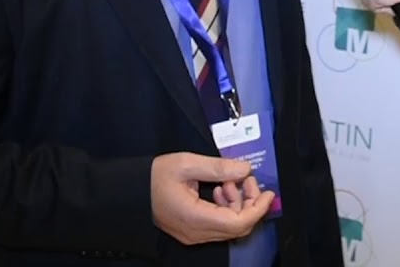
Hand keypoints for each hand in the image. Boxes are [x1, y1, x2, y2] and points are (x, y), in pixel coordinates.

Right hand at [151, 152, 273, 244]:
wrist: (131, 192)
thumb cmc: (154, 177)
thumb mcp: (185, 164)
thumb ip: (218, 167)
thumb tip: (245, 169)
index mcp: (195, 218)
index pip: (238, 223)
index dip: (257, 209)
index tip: (268, 192)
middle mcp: (197, 232)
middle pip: (237, 227)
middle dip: (249, 203)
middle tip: (245, 179)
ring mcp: (194, 235)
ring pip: (229, 227)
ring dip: (237, 204)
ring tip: (227, 181)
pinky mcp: (192, 231)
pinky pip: (218, 225)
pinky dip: (225, 208)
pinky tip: (219, 190)